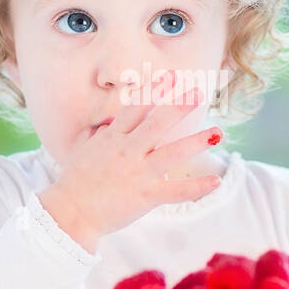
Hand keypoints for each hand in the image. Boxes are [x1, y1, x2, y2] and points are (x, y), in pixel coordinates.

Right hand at [38, 77, 222, 252]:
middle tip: (198, 93)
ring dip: (197, 141)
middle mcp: (128, 151)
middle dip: (180, 106)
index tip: (171, 77)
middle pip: (158, 122)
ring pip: (173, 153)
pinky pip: (177, 191)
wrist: (70, 212)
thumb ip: (101, 134)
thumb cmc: (75, 182)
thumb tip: (109, 124)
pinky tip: (216, 181)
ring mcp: (138, 173)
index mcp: (113, 137)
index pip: (136, 107)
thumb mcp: (86, 149)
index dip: (155, 90)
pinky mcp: (146, 196)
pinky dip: (198, 187)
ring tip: (218, 132)